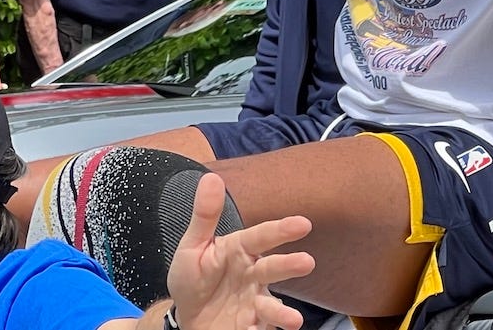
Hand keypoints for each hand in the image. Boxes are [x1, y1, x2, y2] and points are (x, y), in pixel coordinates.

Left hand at [167, 173, 314, 329]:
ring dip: (282, 312)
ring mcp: (253, 302)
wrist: (186, 316)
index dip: (280, 230)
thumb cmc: (193, 277)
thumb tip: (211, 177)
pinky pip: (260, 329)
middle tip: (306, 262)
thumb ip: (205, 215)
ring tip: (294, 319)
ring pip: (271, 306)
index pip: (260, 237)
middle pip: (271, 269)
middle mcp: (252, 275)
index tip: (302, 224)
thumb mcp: (193, 245)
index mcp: (239, 250)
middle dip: (288, 266)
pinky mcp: (249, 326)